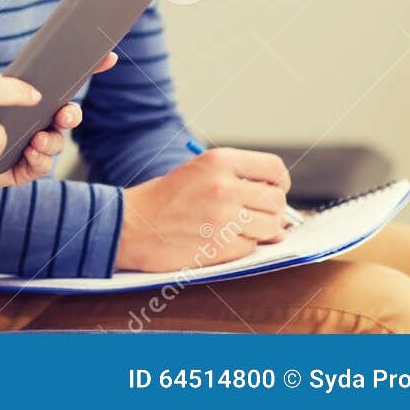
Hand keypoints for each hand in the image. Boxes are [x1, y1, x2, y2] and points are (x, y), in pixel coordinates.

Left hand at [0, 51, 115, 187]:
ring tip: (37, 140)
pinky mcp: (26, 168)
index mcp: (33, 98)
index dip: (91, 68)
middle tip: (64, 116)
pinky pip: (43, 165)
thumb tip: (4, 79)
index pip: (66, 82)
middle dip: (71, 115)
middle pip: (68, 115)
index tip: (109, 57)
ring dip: (50, 141)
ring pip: (56, 142)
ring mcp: (36, 144)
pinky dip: (40, 159)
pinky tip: (30, 153)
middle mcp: (40, 120)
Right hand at [115, 146, 292, 271]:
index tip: (271, 191)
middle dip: (271, 211)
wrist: (130, 225)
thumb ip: (237, 181)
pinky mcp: (220, 246)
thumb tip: (280, 207)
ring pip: (272, 228)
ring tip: (235, 228)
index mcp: (219, 161)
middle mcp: (225, 186)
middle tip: (251, 214)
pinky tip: (219, 240)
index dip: (279, 182)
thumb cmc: (163, 198)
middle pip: (277, 201)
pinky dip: (241, 247)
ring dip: (260, 231)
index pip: (274, 169)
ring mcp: (224, 218)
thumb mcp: (198, 172)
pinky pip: (252, 248)